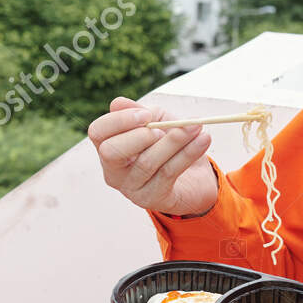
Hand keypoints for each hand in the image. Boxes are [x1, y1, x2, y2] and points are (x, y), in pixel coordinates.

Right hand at [87, 96, 217, 215]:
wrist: (195, 177)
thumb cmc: (170, 145)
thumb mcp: (157, 122)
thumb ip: (140, 113)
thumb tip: (118, 103)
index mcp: (109, 146)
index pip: (98, 132)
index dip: (119, 121)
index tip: (146, 115)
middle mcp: (114, 170)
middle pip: (111, 152)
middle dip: (139, 137)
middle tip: (162, 129)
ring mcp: (131, 187)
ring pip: (147, 162)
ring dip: (175, 140)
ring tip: (196, 126)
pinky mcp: (153, 199)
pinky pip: (169, 173)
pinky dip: (188, 153)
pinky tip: (203, 139)